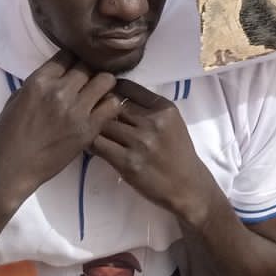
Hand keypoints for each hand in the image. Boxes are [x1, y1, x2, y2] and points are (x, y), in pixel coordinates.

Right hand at [0, 49, 119, 206]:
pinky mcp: (88, 130)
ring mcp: (76, 110)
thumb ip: (40, 83)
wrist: (9, 169)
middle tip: (87, 82)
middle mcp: (60, 91)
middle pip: (88, 66)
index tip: (74, 66)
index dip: (73, 59)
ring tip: (98, 94)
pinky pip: (112, 105)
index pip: (68, 54)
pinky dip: (110, 104)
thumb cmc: (6, 135)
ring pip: (106, 80)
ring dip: (103, 85)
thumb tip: (60, 74)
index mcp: (39, 81)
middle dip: (88, 71)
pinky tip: (102, 110)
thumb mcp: (17, 98)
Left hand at [90, 79, 215, 221]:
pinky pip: (99, 145)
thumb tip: (116, 96)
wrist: (187, 187)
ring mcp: (140, 142)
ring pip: (103, 123)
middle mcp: (153, 122)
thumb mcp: (172, 122)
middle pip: (113, 104)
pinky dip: (91, 143)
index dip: (113, 89)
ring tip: (89, 130)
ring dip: (93, 126)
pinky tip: (91, 145)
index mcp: (164, 108)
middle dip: (101, 108)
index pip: (129, 87)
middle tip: (92, 113)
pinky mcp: (128, 162)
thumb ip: (149, 108)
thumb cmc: (178, 153)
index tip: (105, 95)